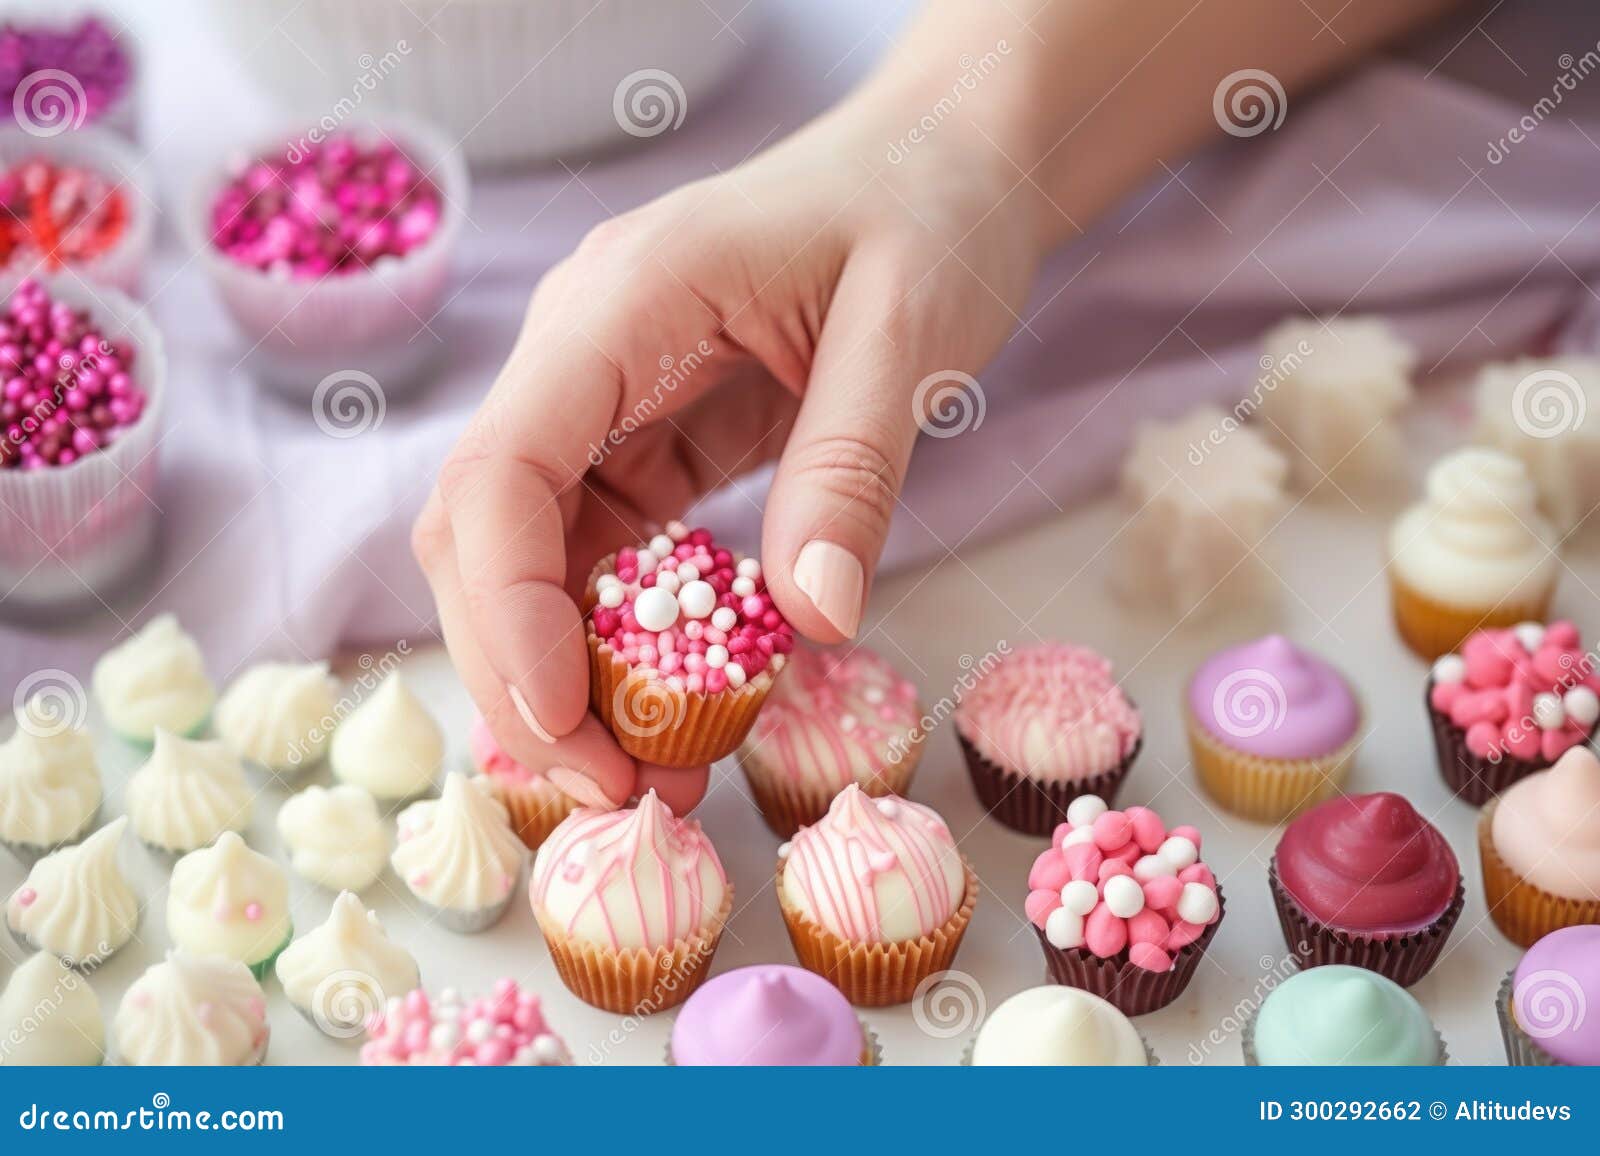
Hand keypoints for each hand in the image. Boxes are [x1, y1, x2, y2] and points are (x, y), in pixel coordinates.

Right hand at [413, 91, 1039, 812]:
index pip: (501, 467)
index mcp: (620, 304)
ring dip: (563, 677)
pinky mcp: (642, 442)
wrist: (937, 167)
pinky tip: (668, 715)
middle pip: (481, 532)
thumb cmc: (925, 218)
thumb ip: (848, 470)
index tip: (569, 721)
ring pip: (524, 559)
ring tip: (643, 782)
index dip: (508, 607)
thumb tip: (811, 622)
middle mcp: (580, 355)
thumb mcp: (910, 335)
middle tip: (612, 791)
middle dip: (522, 674)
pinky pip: (597, 558)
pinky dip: (615, 648)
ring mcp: (603, 401)